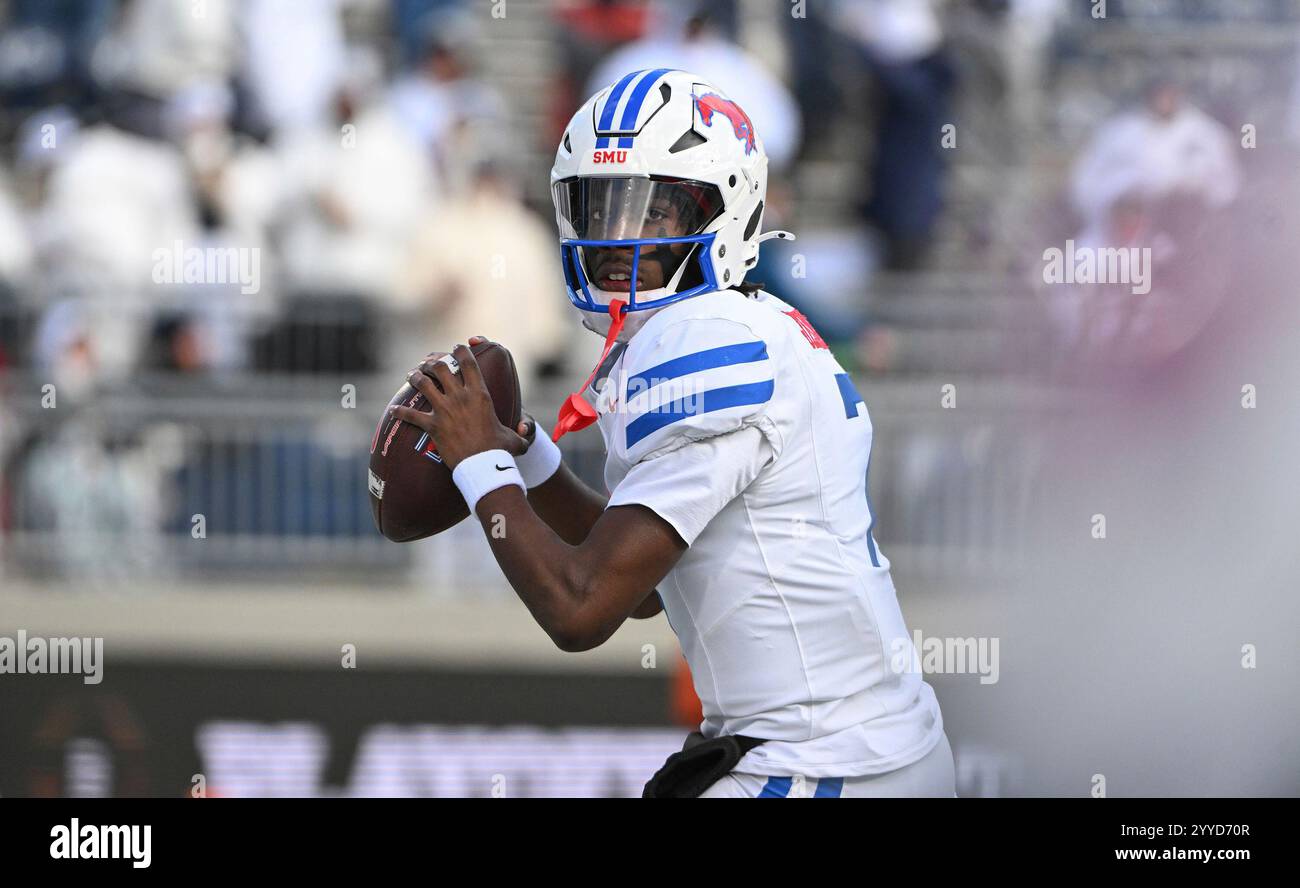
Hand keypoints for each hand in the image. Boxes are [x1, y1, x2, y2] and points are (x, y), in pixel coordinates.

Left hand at [389, 343, 528, 469]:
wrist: (483, 466)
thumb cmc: (500, 452)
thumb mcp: (516, 439)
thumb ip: (521, 432)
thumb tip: (526, 432)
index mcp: (479, 394)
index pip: (468, 363)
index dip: (461, 350)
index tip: (457, 346)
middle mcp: (460, 397)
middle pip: (440, 368)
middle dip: (432, 361)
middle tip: (429, 362)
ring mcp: (444, 410)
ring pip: (423, 384)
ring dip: (415, 377)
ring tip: (411, 376)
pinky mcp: (432, 426)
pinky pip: (411, 415)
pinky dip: (400, 412)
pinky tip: (392, 410)